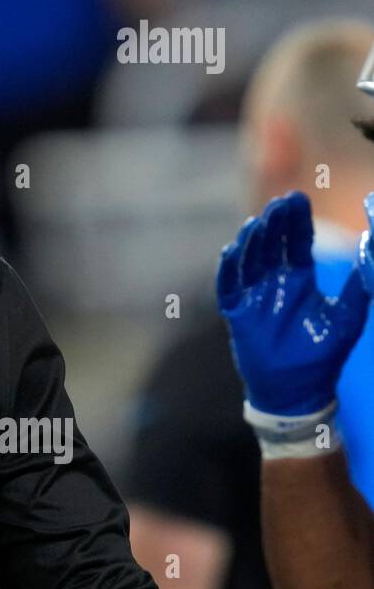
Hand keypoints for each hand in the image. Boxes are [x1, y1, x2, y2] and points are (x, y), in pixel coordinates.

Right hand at [216, 191, 368, 416]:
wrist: (297, 390)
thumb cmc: (322, 355)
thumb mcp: (347, 315)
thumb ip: (357, 284)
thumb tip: (370, 247)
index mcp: (299, 279)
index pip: (296, 242)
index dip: (297, 221)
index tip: (298, 197)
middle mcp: (274, 282)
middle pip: (271, 244)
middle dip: (274, 223)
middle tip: (279, 202)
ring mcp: (253, 296)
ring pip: (249, 259)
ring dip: (252, 240)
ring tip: (257, 222)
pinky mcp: (236, 312)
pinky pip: (228, 285)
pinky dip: (229, 268)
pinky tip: (232, 250)